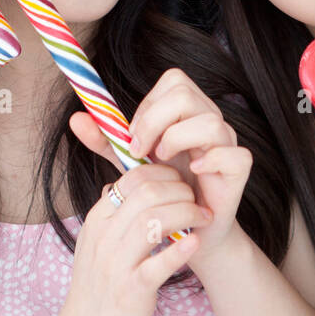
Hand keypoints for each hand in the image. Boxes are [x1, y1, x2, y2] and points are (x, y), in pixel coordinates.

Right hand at [52, 163, 209, 315]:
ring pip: (154, 221)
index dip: (164, 174)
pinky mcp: (131, 292)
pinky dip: (179, 251)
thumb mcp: (92, 245)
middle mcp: (103, 238)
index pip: (132, 178)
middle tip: (198, 203)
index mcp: (97, 221)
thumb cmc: (95, 290)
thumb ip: (107, 216)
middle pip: (148, 194)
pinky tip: (195, 244)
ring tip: (203, 220)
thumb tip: (115, 186)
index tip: (182, 184)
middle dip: (181, 191)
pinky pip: (157, 265)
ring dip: (187, 214)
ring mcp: (116, 265)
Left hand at [69, 67, 252, 263]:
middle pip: (186, 92)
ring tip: (163, 161)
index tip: (133, 137)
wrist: (188, 234)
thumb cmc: (163, 193)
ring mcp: (227, 145)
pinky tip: (192, 171)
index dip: (148, 104)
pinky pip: (235, 154)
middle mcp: (209, 123)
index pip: (174, 80)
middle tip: (140, 150)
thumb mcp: (129, 163)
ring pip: (210, 120)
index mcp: (187, 115)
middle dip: (154, 119)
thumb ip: (107, 140)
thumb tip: (76, 118)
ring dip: (177, 139)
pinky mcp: (238, 170)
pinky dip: (210, 160)